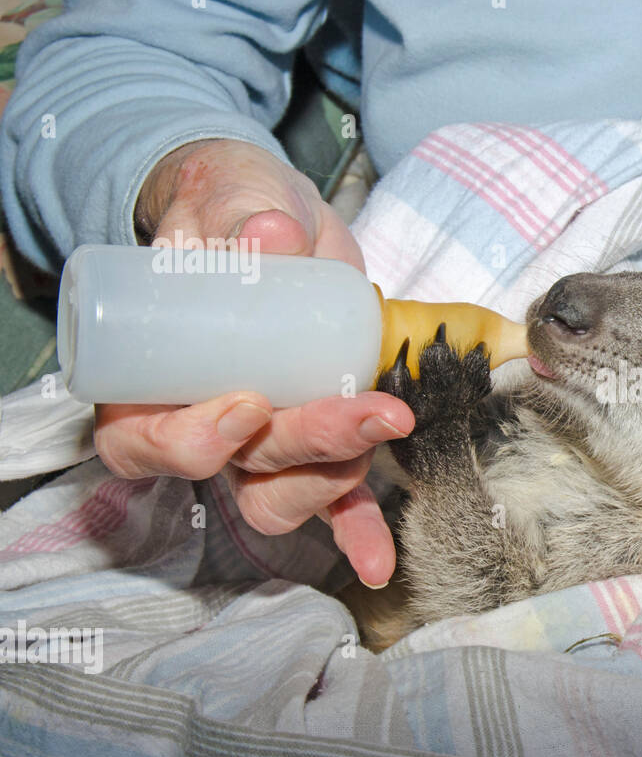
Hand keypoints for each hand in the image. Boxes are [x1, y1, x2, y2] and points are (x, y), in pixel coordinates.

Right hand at [93, 140, 411, 587]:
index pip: (139, 440)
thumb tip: (269, 235)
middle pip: (234, 471)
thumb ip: (240, 208)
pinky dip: (356, 531)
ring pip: (280, 495)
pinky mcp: (317, 439)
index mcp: (150, 377)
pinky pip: (331, 501)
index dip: (187, 441)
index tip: (246, 405)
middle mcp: (203, 424)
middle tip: (361, 414)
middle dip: (301, 449)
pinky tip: (378, 562)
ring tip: (386, 425)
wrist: (273, 218)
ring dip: (336, 477)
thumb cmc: (230, 210)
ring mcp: (263, 440)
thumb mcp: (225, 193)